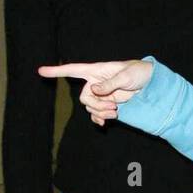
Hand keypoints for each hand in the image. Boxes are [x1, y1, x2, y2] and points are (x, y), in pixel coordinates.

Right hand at [37, 60, 152, 124]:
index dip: (57, 71)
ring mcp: (100, 94)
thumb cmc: (139, 73)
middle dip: (96, 105)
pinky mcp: (106, 105)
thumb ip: (110, 83)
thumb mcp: (126, 76)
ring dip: (101, 112)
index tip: (41, 71)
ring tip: (116, 111)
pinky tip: (104, 123)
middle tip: (113, 107)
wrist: (151, 85)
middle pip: (84, 97)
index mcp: (97, 70)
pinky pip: (95, 114)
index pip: (73, 70)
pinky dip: (98, 119)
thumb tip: (94, 90)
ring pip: (90, 107)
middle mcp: (95, 82)